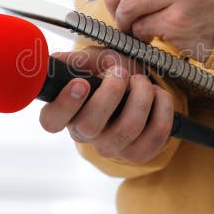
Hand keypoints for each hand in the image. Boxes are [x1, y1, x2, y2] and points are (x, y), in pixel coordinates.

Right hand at [38, 47, 173, 163]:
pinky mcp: (138, 153)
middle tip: (120, 73)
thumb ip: (74, 61)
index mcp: (68, 113)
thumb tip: (55, 60)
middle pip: (89, 126)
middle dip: (110, 93)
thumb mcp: (93, 60)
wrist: (142, 82)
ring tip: (142, 81)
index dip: (64, 105)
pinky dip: (162, 108)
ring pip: (127, 129)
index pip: (51, 121)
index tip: (81, 84)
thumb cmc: (112, 71)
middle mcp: (86, 134)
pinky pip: (155, 135)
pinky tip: (158, 95)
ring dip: (141, 96)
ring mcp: (112, 147)